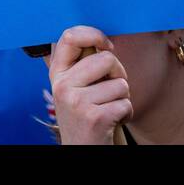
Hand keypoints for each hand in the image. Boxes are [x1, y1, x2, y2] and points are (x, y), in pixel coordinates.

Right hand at [46, 26, 131, 144]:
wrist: (82, 150)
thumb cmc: (85, 115)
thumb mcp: (73, 87)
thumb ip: (80, 64)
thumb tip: (100, 41)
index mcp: (57, 73)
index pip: (70, 36)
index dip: (94, 34)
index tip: (106, 46)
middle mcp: (62, 85)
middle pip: (107, 59)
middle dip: (118, 74)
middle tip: (110, 90)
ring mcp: (76, 101)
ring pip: (120, 83)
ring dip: (123, 98)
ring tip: (109, 108)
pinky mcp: (94, 117)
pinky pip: (126, 104)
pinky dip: (126, 114)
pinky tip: (113, 121)